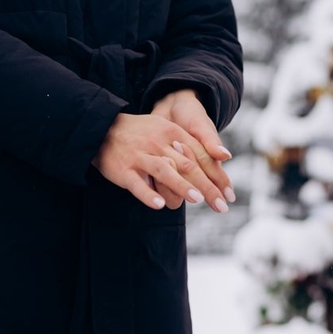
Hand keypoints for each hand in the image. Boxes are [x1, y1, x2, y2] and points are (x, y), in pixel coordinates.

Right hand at [93, 111, 227, 211]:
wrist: (103, 127)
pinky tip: (160, 205)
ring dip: (181, 185)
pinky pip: (137, 183)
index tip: (229, 194)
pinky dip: (148, 194)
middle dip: (207, 187)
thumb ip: (189, 144)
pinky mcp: (123, 169)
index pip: (200, 155)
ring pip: (164, 170)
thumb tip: (219, 159)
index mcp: (172, 133)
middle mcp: (158, 143)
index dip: (216, 175)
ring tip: (197, 199)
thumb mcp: (166, 130)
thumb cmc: (141, 134)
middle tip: (222, 206)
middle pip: (187, 165)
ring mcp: (140, 156)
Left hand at [151, 89, 234, 209]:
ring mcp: (177, 168)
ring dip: (174, 181)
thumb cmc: (190, 114)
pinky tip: (153, 176)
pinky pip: (160, 180)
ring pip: (177, 187)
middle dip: (198, 190)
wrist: (168, 104)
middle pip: (196, 186)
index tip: (224, 204)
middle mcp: (193, 168)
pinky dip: (158, 179)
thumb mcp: (201, 124)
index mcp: (206, 159)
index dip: (219, 191)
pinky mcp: (161, 166)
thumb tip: (226, 156)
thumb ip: (211, 141)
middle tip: (195, 189)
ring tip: (171, 157)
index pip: (214, 178)